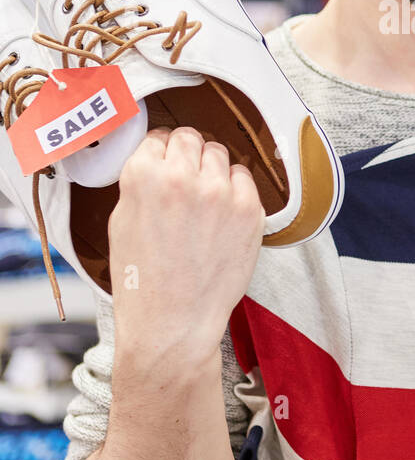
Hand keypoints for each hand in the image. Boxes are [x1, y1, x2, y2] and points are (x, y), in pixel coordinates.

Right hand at [107, 126, 264, 360]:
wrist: (173, 322)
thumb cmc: (142, 280)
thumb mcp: (121, 221)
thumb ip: (141, 182)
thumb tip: (159, 158)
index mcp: (143, 175)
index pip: (159, 137)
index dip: (161, 153)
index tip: (164, 165)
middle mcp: (183, 176)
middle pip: (191, 138)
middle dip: (186, 156)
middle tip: (185, 181)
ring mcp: (220, 192)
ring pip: (220, 153)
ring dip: (211, 171)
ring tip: (204, 202)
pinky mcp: (249, 209)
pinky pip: (245, 178)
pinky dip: (235, 190)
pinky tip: (222, 215)